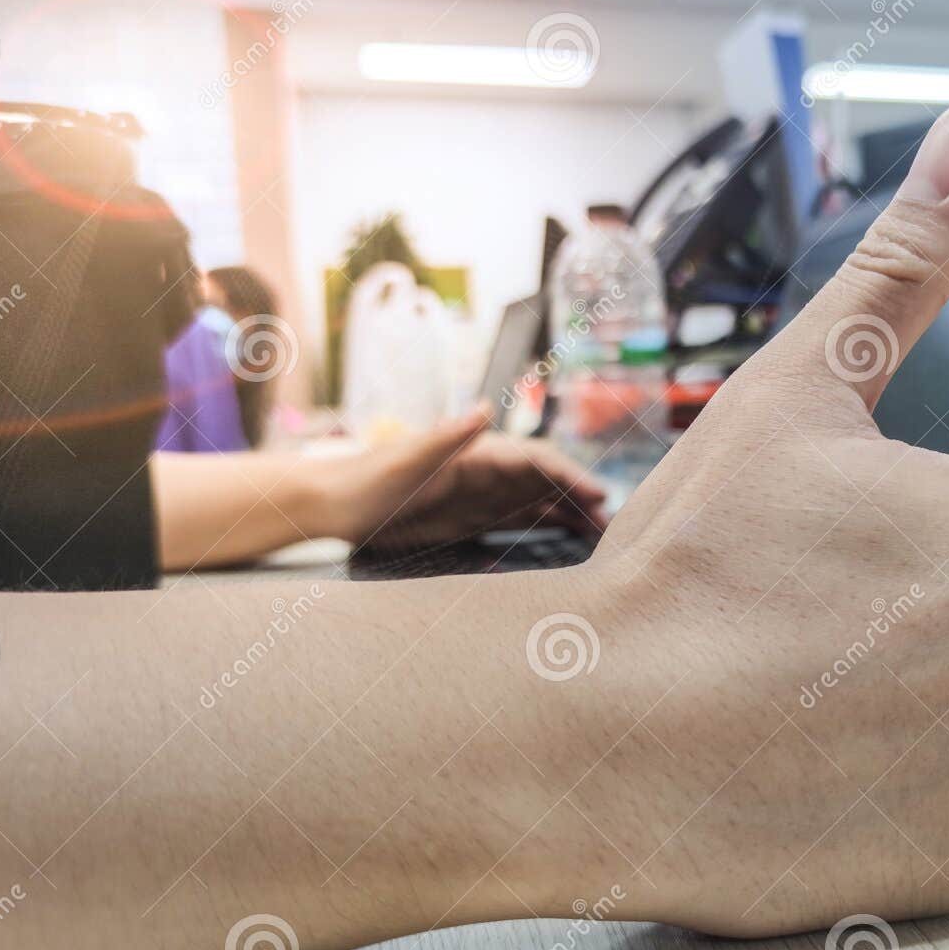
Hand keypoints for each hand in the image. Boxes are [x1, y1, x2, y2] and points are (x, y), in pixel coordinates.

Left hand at [322, 409, 609, 548]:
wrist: (333, 503)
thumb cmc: (366, 478)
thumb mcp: (406, 457)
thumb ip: (447, 434)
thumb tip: (487, 408)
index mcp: (476, 453)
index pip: (535, 461)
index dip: (570, 476)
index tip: (598, 496)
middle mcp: (486, 471)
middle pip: (547, 482)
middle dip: (582, 499)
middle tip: (615, 525)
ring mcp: (481, 496)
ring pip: (539, 502)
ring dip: (572, 515)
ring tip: (604, 536)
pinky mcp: (471, 519)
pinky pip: (519, 521)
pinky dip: (549, 528)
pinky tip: (571, 540)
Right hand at [534, 108, 948, 936]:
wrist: (595, 741)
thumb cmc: (689, 567)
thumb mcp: (795, 392)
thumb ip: (900, 269)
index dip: (883, 548)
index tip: (808, 571)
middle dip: (911, 632)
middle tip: (796, 643)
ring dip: (914, 718)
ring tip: (801, 713)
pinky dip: (906, 802)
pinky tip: (822, 779)